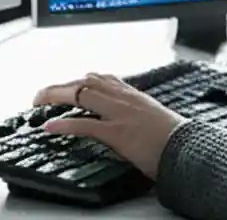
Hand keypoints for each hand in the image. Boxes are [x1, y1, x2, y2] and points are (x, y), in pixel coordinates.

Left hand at [32, 73, 183, 179]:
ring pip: (81, 95)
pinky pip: (84, 123)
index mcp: (134, 95)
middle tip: (42, 94)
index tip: (67, 85)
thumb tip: (131, 120)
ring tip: (38, 101)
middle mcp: (125, 99)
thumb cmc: (176, 138)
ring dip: (55, 96)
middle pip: (86, 82)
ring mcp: (120, 114)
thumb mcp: (156, 118)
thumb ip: (139, 114)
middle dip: (61, 86)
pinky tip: (49, 126)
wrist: (188, 148)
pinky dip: (63, 123)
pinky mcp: (117, 132)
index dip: (80, 80)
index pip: (102, 78)